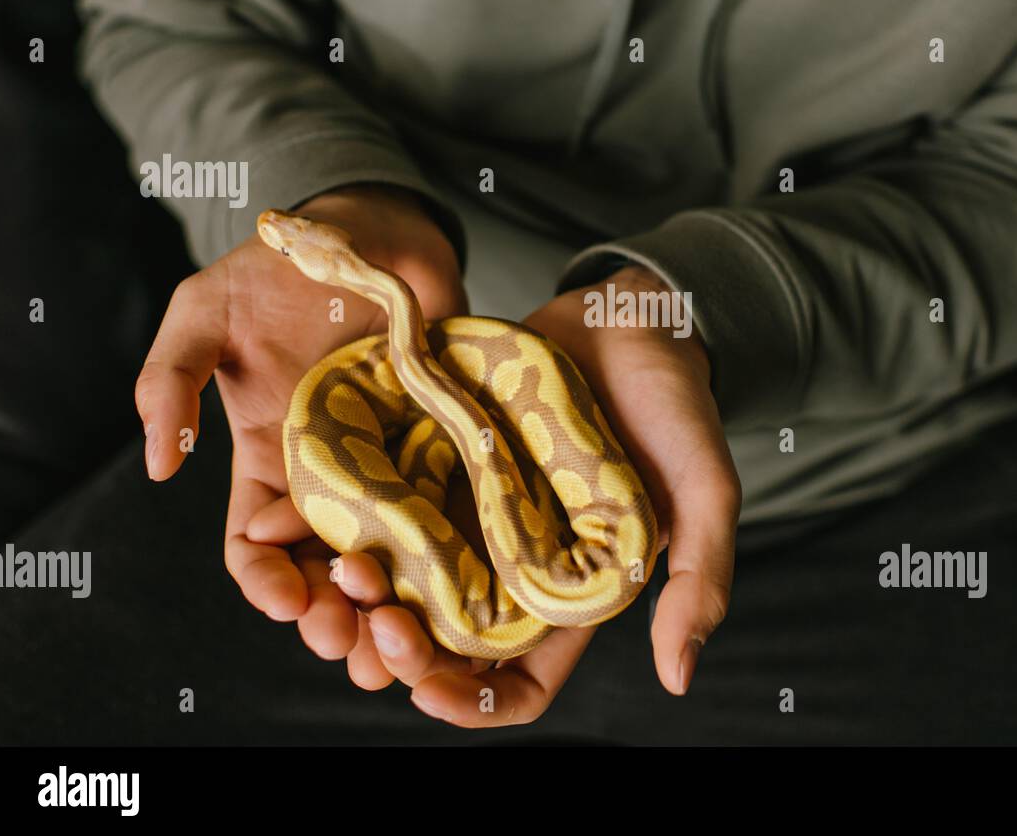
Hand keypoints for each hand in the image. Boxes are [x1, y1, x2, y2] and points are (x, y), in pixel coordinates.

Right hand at [135, 185, 467, 662]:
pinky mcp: (444, 441)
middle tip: (351, 641)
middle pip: (325, 567)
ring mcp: (391, 460)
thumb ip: (171, 379)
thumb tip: (159, 466)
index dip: (263, 580)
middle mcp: (332, 472)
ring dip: (391, 600)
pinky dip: (452, 546)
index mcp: (269, 456)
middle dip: (331, 612)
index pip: (254, 543)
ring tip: (405, 632)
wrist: (371, 232)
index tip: (285, 601)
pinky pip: (450, 503)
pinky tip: (463, 575)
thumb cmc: (278, 269)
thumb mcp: (204, 312)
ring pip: (390, 553)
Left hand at [335, 265, 741, 725]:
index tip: (427, 690)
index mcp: (564, 589)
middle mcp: (505, 563)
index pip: (515, 679)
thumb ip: (700, 579)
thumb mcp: (705, 489)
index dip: (470, 700)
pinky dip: (342, 522)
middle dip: (396, 651)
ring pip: (396, 580)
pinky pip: (378, 505)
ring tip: (339, 573)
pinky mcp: (433, 461)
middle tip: (371, 626)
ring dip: (359, 595)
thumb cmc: (676, 405)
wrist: (630, 316)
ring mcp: (465, 512)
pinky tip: (311, 521)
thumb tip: (679, 679)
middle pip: (438, 641)